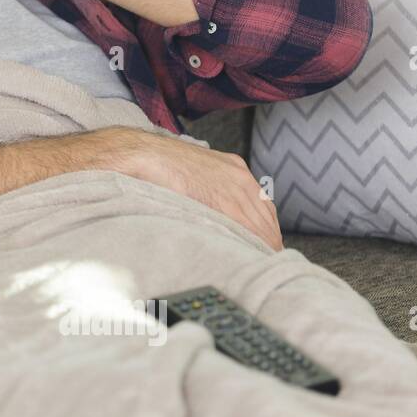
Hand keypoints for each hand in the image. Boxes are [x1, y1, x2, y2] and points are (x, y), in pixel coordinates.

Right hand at [111, 129, 284, 250]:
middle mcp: (240, 176)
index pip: (260, 202)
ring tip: (264, 262)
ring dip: (264, 244)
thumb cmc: (161, 166)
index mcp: (234, 168)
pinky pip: (249, 227)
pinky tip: (255, 255)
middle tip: (269, 258)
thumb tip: (208, 210)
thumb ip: (206, 188)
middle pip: (266, 215)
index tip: (263, 242)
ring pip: (261, 224)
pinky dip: (254, 243)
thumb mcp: (193, 173)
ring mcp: (235, 187)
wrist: (148, 155)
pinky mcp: (225, 200)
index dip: (264, 225)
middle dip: (268, 238)